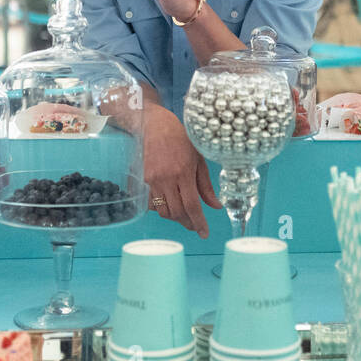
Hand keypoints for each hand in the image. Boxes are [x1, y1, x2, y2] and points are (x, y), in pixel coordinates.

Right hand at [142, 104, 220, 236]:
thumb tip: (216, 206)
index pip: (192, 205)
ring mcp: (152, 180)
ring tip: (185, 215)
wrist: (156, 126)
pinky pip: (153, 203)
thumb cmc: (181, 140)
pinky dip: (162, 208)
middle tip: (196, 226)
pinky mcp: (143, 180)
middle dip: (188, 223)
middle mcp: (166, 178)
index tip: (204, 233)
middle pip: (177, 212)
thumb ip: (206, 186)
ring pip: (163, 211)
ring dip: (175, 218)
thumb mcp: (199, 160)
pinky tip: (171, 204)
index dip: (199, 222)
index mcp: (183, 172)